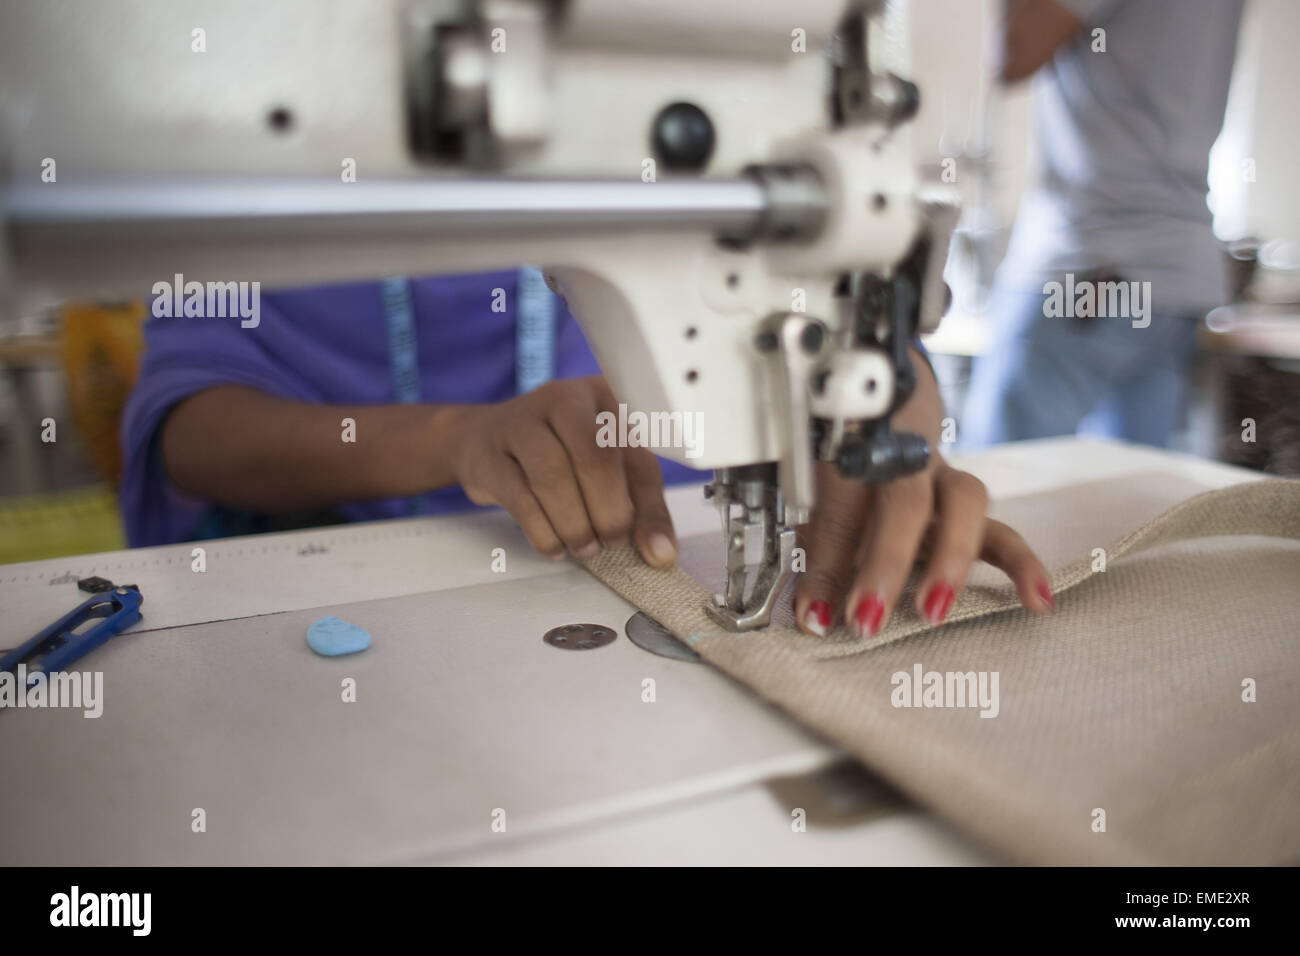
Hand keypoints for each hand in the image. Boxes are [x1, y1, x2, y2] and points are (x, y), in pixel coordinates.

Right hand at [441, 376, 677, 566]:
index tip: (650, 547)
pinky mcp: (488, 452)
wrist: (481, 440)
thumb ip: (641, 506)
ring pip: (552, 475)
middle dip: (608, 511)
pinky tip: (554, 547)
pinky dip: (543, 532)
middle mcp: (562, 398)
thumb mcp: (609, 469)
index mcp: (605, 396)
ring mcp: (519, 421)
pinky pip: (519, 497)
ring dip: (574, 524)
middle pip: (593, 454)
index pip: (636, 451)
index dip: (646, 505)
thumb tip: (661, 553)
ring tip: (584, 548)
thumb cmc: (560, 452)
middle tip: (611, 543)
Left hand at [793, 348, 1052, 637]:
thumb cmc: (848, 466)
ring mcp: (943, 478)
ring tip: (935, 613)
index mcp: (855, 453)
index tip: (814, 615)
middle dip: (885, 562)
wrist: (890, 407)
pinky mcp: (970, 504)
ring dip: (949, 561)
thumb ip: (817, 557)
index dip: (826, 562)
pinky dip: (1023, 567)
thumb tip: (811, 619)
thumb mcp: (819, 503)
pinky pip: (1004, 530)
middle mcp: (905, 460)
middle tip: (867, 618)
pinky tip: (1038, 601)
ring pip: (964, 501)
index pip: (840, 506)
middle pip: (904, 500)